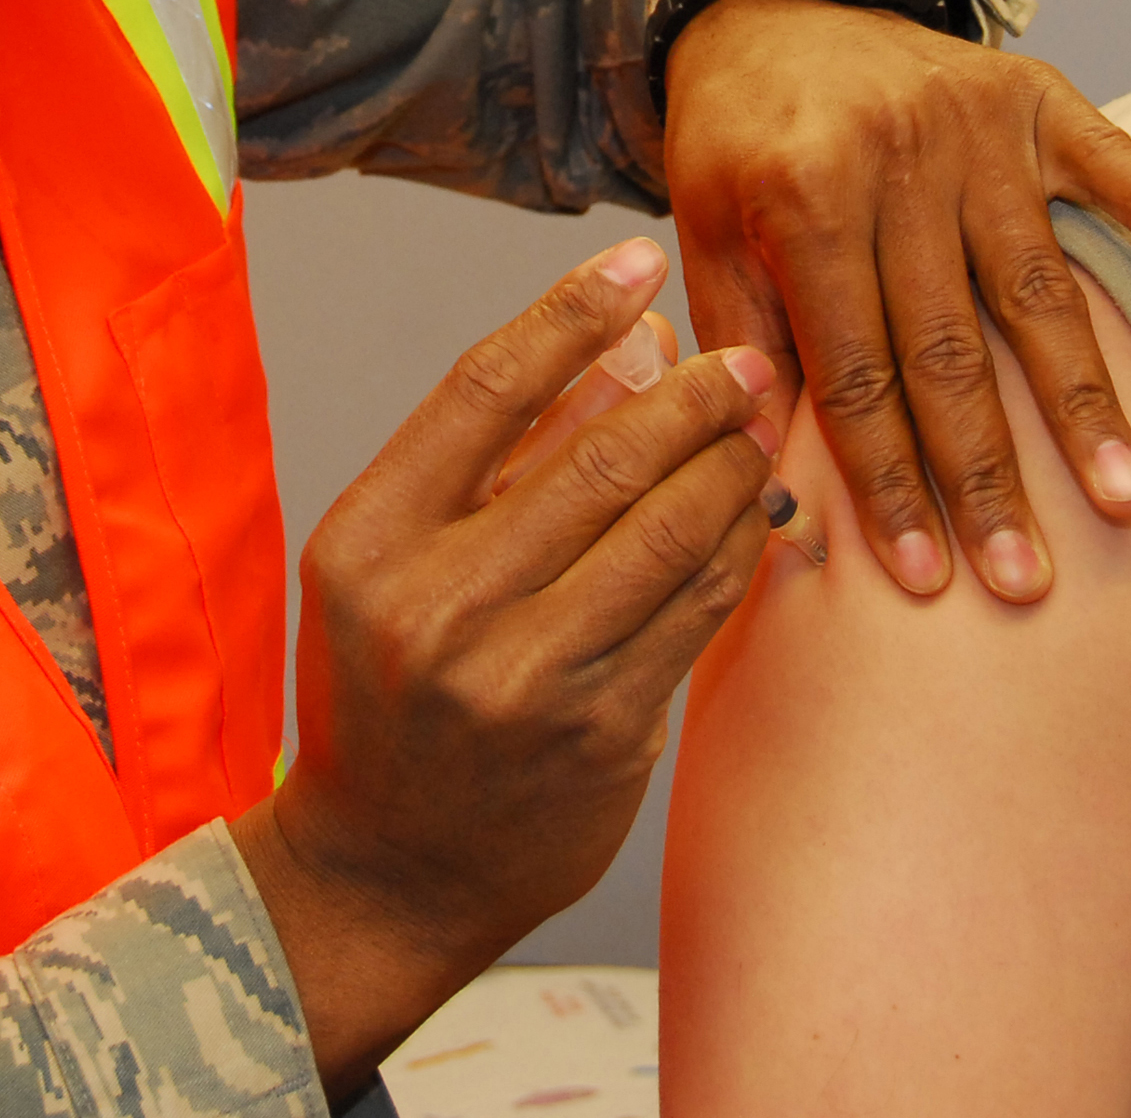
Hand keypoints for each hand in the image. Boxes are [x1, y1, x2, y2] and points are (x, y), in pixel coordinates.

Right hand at [230, 237, 774, 1100]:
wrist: (385, 871)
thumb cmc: (390, 690)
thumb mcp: (394, 559)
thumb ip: (502, 452)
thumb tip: (629, 337)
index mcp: (369, 541)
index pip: (484, 388)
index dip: (573, 311)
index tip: (640, 258)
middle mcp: (439, 607)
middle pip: (598, 455)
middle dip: (691, 390)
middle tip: (747, 356)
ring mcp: (523, 678)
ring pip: (665, 530)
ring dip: (730, 461)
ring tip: (761, 422)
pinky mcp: (600, 735)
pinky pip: (696, 610)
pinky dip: (736, 546)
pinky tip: (754, 510)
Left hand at [664, 0, 1130, 603]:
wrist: (772, 0)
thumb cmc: (736, 140)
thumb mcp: (706, 233)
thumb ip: (742, 348)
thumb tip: (772, 488)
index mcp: (803, 199)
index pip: (855, 371)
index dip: (888, 481)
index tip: (925, 578)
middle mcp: (894, 161)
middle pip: (953, 348)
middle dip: (991, 476)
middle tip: (1028, 581)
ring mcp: (971, 126)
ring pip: (1037, 285)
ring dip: (1084, 399)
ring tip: (1124, 496)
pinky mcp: (1029, 92)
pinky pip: (1104, 154)